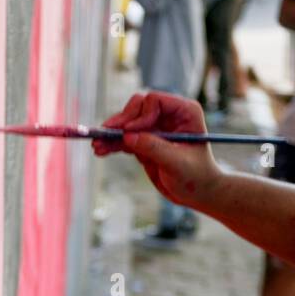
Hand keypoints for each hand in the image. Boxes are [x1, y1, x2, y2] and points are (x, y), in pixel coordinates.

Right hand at [92, 92, 222, 209]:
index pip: (155, 101)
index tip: (131, 133)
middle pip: (137, 108)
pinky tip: (101, 151)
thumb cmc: (196, 177)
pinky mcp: (144, 143)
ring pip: (127, 123)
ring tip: (97, 145)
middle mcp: (168, 116)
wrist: (198, 194)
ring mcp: (155, 129)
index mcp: (183, 112)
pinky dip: (113, 145)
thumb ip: (154, 147)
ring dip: (112, 134)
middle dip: (121, 122)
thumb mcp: (177, 163)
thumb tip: (128, 136)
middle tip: (104, 134)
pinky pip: (125, 139)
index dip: (141, 115)